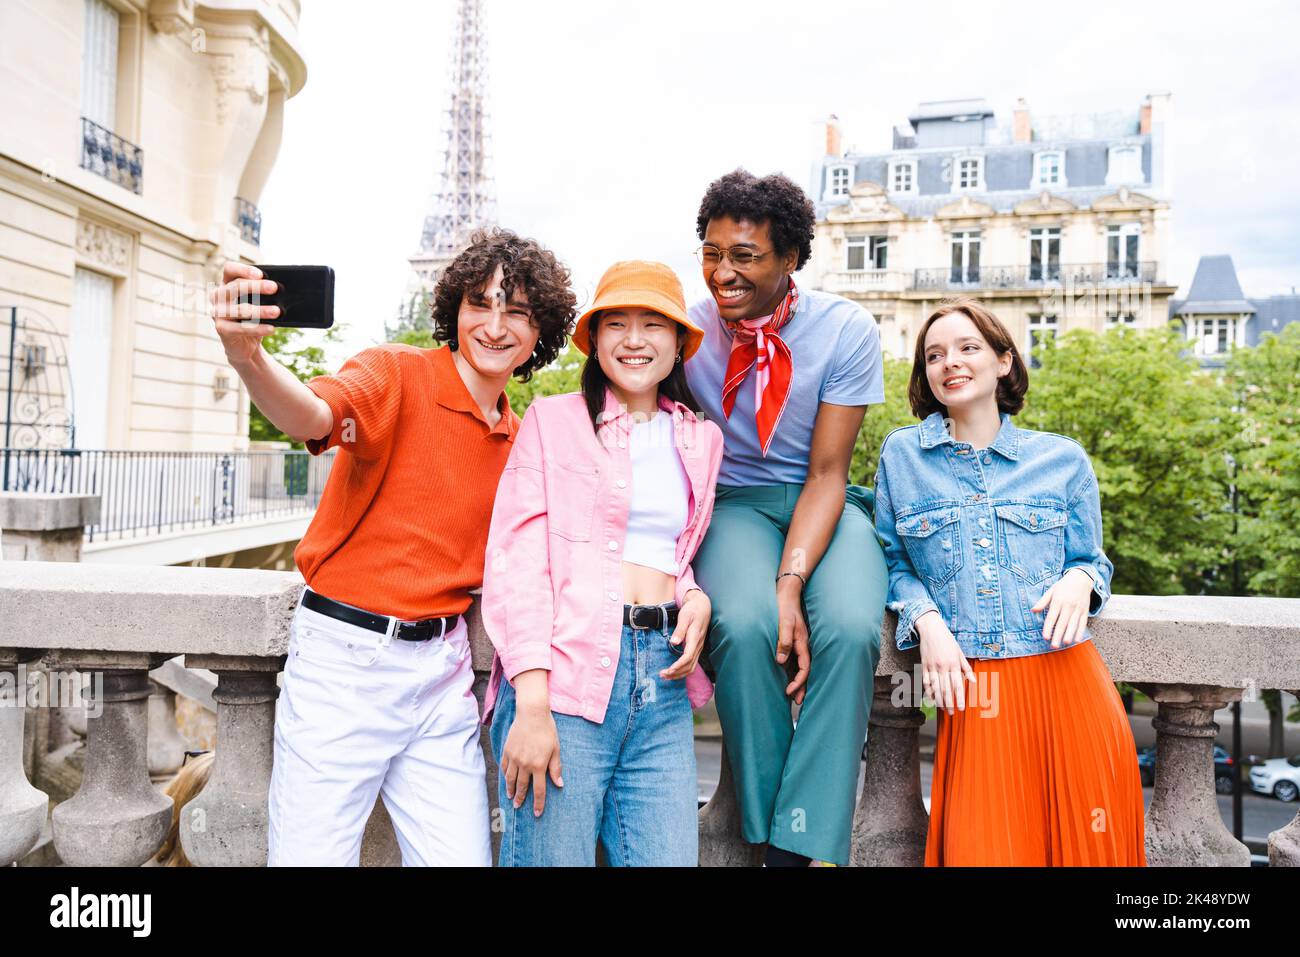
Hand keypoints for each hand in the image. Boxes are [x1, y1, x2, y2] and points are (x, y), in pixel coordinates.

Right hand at [209, 261, 279, 367]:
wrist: (245, 344)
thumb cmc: (252, 318)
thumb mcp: (257, 302)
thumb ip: (263, 294)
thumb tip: (282, 289)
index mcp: (226, 283)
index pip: (229, 269)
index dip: (243, 269)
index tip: (261, 274)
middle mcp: (218, 296)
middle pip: (235, 287)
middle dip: (255, 286)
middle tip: (274, 288)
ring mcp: (217, 313)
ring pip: (240, 309)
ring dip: (260, 310)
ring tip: (277, 311)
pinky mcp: (221, 329)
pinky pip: (241, 328)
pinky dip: (258, 328)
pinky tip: (271, 328)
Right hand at [500, 672, 562, 816]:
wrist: (532, 713)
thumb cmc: (547, 730)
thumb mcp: (556, 749)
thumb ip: (556, 768)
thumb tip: (559, 784)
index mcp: (538, 765)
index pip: (538, 790)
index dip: (538, 803)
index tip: (537, 813)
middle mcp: (524, 764)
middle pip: (521, 786)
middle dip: (520, 799)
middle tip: (518, 806)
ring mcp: (514, 757)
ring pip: (510, 778)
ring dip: (510, 789)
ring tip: (510, 797)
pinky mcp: (507, 750)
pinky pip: (504, 766)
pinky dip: (505, 774)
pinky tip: (506, 779)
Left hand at [661, 588, 709, 680]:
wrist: (703, 606)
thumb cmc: (693, 610)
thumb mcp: (685, 617)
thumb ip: (680, 630)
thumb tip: (674, 642)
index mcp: (695, 638)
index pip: (688, 657)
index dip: (678, 666)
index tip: (668, 670)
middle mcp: (698, 645)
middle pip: (689, 666)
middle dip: (676, 673)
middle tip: (662, 675)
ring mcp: (698, 648)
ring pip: (691, 667)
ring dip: (679, 674)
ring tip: (666, 676)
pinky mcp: (696, 648)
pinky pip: (691, 663)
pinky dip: (682, 670)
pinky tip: (674, 671)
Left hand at [775, 576, 810, 704]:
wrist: (785, 592)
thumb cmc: (784, 607)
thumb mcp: (784, 623)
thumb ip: (783, 641)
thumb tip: (780, 661)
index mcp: (802, 642)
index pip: (804, 667)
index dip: (799, 681)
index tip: (789, 691)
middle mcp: (802, 645)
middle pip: (805, 670)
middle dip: (802, 686)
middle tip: (797, 702)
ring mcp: (797, 643)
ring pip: (799, 666)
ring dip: (797, 681)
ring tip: (792, 696)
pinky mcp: (791, 641)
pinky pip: (793, 660)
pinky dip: (792, 671)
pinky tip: (786, 677)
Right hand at [916, 611, 974, 715]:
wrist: (931, 629)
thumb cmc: (948, 640)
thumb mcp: (960, 653)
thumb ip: (966, 668)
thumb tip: (974, 681)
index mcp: (954, 664)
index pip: (958, 685)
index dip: (960, 698)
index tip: (961, 708)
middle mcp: (943, 666)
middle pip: (946, 689)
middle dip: (949, 703)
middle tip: (952, 713)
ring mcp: (932, 666)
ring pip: (935, 687)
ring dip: (939, 700)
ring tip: (943, 709)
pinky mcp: (924, 665)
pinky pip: (925, 681)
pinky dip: (928, 691)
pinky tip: (932, 698)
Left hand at [1032, 567, 1095, 648]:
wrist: (1081, 579)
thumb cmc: (1063, 586)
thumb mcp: (1051, 591)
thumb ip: (1042, 601)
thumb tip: (1033, 610)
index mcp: (1058, 601)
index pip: (1052, 617)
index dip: (1048, 628)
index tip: (1045, 637)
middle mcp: (1068, 605)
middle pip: (1062, 623)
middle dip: (1058, 635)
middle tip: (1054, 646)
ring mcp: (1078, 609)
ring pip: (1073, 624)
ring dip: (1069, 634)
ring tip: (1065, 643)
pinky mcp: (1085, 611)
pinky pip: (1083, 623)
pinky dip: (1080, 631)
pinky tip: (1077, 639)